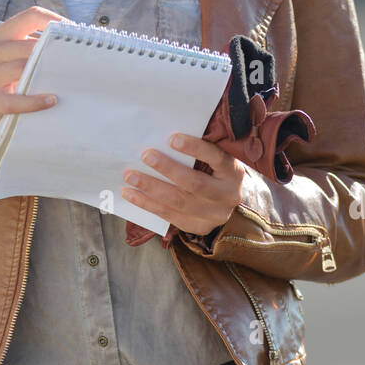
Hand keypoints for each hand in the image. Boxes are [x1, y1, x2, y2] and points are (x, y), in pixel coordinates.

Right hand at [0, 5, 68, 135]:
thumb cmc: (9, 77)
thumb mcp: (17, 55)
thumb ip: (36, 46)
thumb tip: (71, 42)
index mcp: (2, 35)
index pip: (31, 16)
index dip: (54, 20)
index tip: (73, 31)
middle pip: (28, 45)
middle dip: (52, 52)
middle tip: (74, 61)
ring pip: (21, 69)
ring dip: (45, 76)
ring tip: (63, 81)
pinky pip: (16, 100)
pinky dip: (35, 102)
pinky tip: (51, 100)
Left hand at [120, 133, 250, 236]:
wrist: (227, 201)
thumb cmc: (215, 171)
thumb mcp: (216, 160)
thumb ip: (198, 152)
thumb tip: (162, 137)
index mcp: (234, 172)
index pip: (216, 158)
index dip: (194, 148)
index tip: (171, 139)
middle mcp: (228, 196)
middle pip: (194, 183)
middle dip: (167, 169)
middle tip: (145, 156)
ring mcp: (215, 215)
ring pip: (179, 202)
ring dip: (151, 188)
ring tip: (130, 177)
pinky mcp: (199, 227)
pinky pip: (169, 216)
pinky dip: (147, 204)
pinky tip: (131, 194)